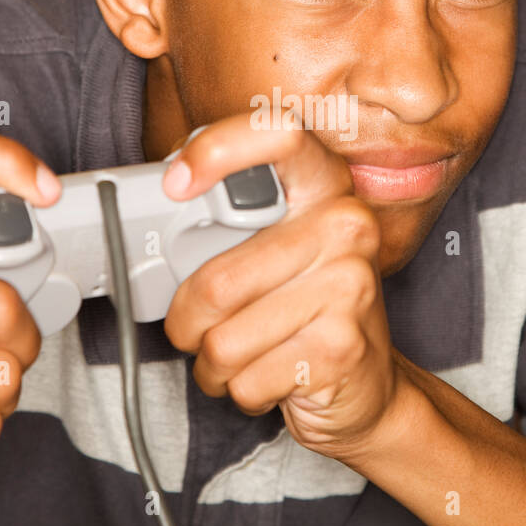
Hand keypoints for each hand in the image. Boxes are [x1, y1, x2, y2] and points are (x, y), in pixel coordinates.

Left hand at [160, 116, 398, 459]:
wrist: (368, 387)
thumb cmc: (304, 313)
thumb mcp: (273, 251)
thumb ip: (225, 222)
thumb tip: (157, 202)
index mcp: (326, 188)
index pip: (280, 133)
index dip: (219, 149)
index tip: (176, 183)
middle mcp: (347, 227)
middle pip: (217, 282)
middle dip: (187, 323)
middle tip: (198, 326)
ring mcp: (350, 288)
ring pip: (223, 341)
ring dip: (213, 364)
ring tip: (242, 356)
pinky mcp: (342, 349)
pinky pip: (245, 380)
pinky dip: (239, 392)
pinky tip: (269, 378)